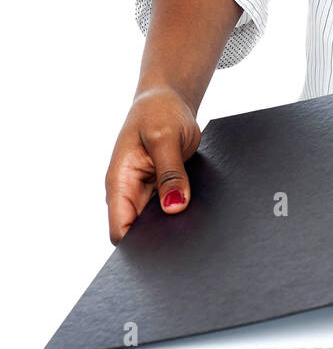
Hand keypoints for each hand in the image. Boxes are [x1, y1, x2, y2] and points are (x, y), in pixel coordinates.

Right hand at [105, 87, 201, 244]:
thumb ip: (170, 173)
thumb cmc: (159, 111)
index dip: (137, 245)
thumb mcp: (165, 138)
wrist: (168, 98)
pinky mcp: (162, 187)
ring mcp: (145, 191)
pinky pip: (170, 207)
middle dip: (159, 239)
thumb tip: (174, 207)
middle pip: (138, 231)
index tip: (164, 250)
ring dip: (173, 224)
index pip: (120, 229)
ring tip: (195, 225)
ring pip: (156, 222)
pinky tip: (198, 211)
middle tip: (187, 239)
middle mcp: (129, 191)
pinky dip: (181, 210)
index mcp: (119, 181)